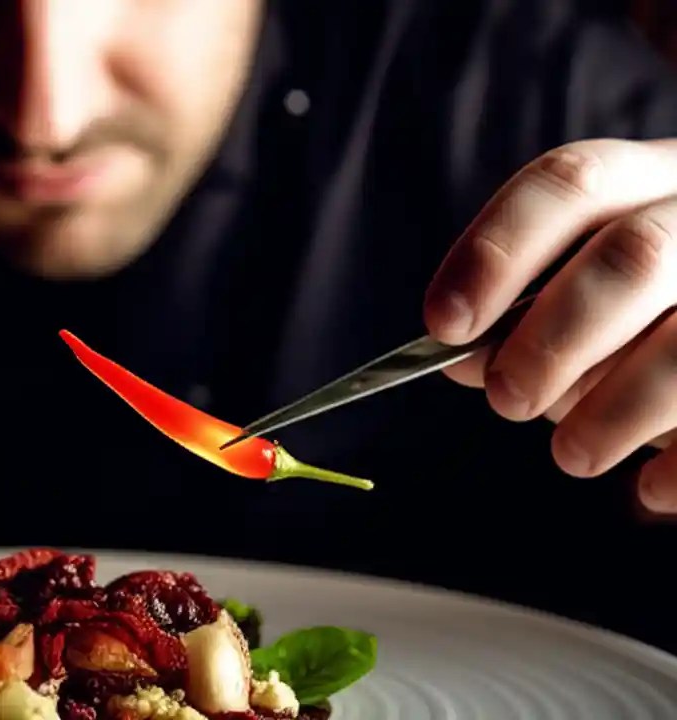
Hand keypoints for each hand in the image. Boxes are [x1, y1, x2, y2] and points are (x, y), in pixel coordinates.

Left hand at [423, 138, 676, 511]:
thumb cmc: (655, 318)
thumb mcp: (594, 297)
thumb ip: (529, 318)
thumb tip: (464, 355)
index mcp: (654, 178)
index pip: (569, 183)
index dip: (495, 253)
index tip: (443, 324)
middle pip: (633, 255)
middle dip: (555, 337)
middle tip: (507, 400)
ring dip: (619, 406)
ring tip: (573, 455)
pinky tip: (653, 491)